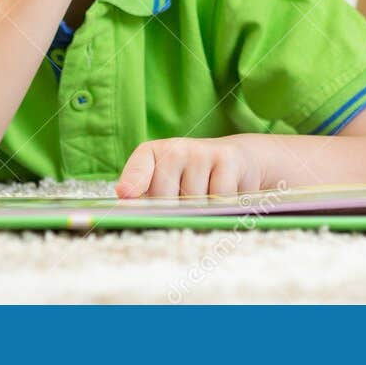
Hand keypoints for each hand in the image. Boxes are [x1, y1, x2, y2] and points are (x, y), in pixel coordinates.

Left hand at [115, 136, 274, 198]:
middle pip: (166, 197)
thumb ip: (149, 200)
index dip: (133, 181)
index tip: (125, 194)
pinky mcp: (226, 158)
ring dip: (202, 210)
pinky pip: (218, 198)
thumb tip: (134, 216)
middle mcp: (175, 149)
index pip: (139, 167)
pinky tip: (225, 197)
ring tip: (208, 200)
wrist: (240, 160)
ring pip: (194, 201)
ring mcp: (201, 152)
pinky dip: (221, 206)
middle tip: (186, 208)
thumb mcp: (170, 185)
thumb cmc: (196, 179)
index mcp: (153, 154)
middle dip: (174, 213)